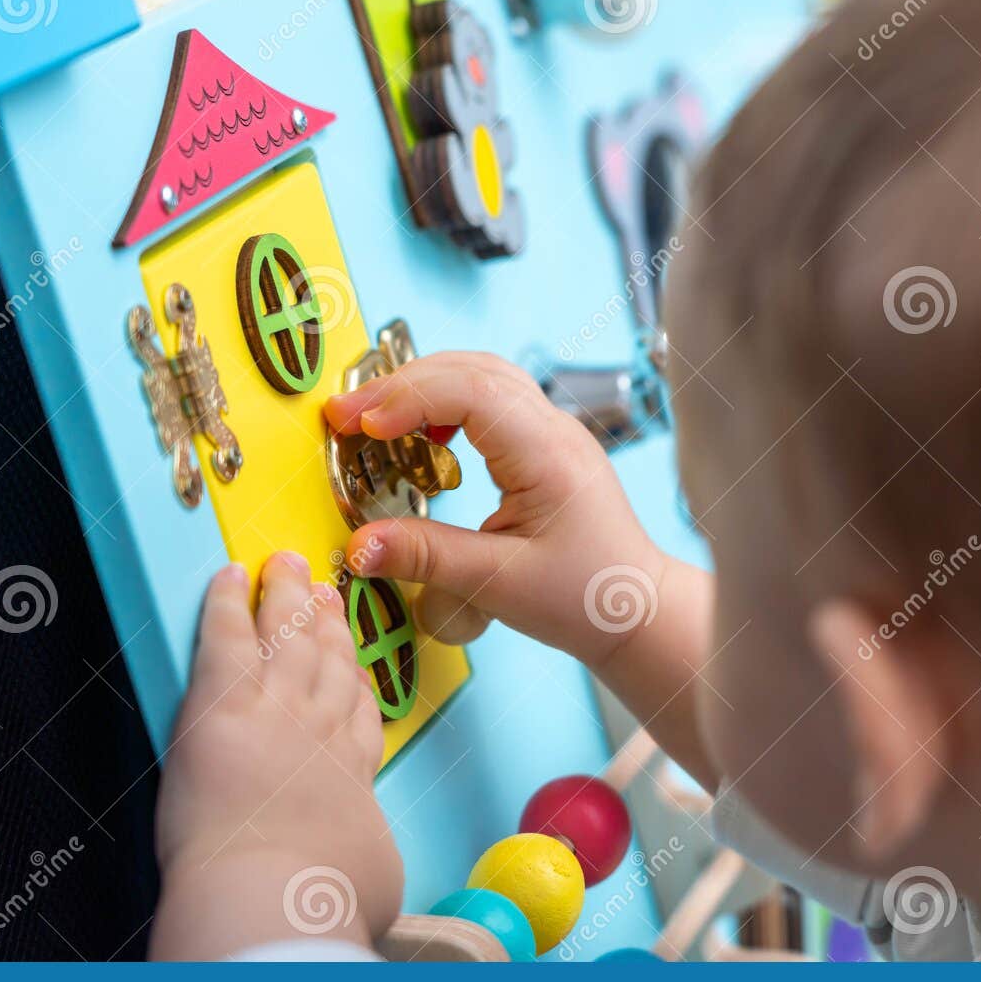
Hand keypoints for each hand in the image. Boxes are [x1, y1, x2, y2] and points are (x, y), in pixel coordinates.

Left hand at [150, 554, 401, 959]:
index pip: (358, 708)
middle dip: (327, 620)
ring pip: (288, 635)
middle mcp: (320, 728)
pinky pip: (226, 635)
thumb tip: (366, 869)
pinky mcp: (223, 701)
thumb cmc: (321, 901)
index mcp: (351, 771)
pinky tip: (229, 576)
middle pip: (329, 658)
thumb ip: (363, 859)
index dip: (355, 673)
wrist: (274, 894)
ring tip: (290, 568)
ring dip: (287, 597)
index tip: (352, 654)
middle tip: (326, 589)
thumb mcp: (366, 882)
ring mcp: (277, 707)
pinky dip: (227, 601)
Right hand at [324, 352, 667, 668]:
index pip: (476, 393)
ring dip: (424, 386)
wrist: (637, 610)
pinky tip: (421, 432)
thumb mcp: (498, 583)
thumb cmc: (585, 597)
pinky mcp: (546, 447)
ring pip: (484, 376)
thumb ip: (426, 557)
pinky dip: (448, 402)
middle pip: (474, 371)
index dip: (411, 397)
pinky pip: (493, 401)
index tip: (360, 424)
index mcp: (550, 455)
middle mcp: (556, 431)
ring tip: (371, 416)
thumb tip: (357, 544)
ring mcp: (554, 434)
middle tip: (343, 414)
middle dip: (403, 384)